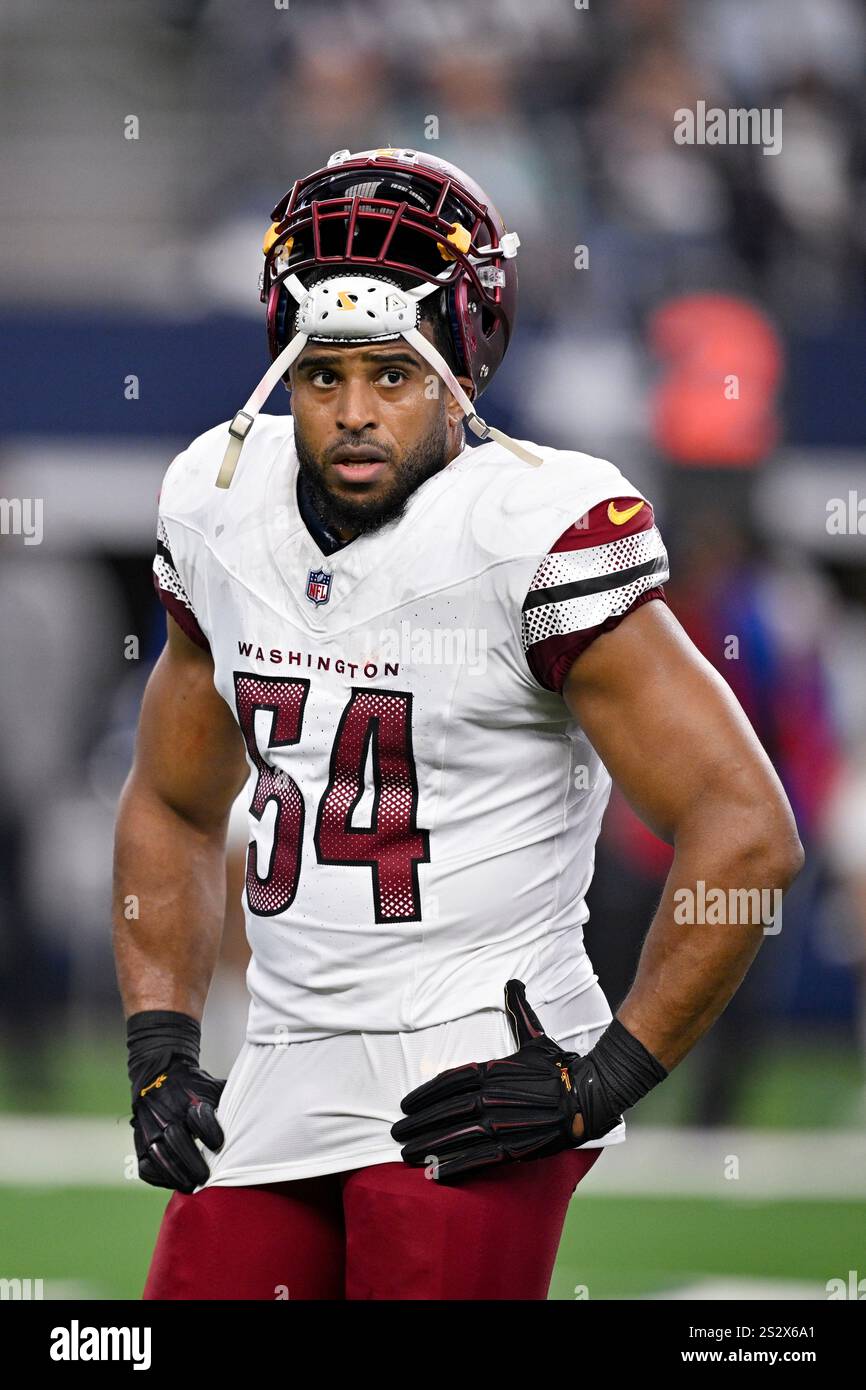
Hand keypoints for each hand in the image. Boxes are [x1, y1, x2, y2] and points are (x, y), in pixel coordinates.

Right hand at [130, 1057, 225, 1193]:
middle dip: (191, 1161)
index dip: (209, 1130)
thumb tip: (265, 1111)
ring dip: (174, 1173)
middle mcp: (168, 1113)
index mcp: (191, 1098)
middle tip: (205, 1178)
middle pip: (176, 1139)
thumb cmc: (197, 1088)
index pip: (199, 1116)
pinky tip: (172, 1181)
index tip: (218, 1144)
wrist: (160, 1075)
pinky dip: (158, 1176)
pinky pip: (146, 1164)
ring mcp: (151, 1128)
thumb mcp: (215, 1087)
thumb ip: (234, 1101)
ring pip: (158, 1154)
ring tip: (190, 1186)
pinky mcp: (140, 1142)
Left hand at [390, 980, 620, 1181]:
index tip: (405, 1104)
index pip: (449, 1082)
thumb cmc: (558, 1066)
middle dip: (418, 1122)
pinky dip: (454, 1166)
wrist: (586, 1095)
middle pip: (445, 1111)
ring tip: (406, 1153)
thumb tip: (513, 982)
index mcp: (492, 1070)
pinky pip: (477, 1157)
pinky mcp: (513, 1147)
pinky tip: (434, 1172)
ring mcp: (501, 1124)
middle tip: (396, 1131)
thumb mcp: (535, 1036)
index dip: (424, 1094)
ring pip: (456, 1136)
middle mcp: (491, 1097)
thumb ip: (518, 1010)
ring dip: (428, 1145)